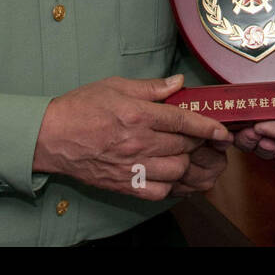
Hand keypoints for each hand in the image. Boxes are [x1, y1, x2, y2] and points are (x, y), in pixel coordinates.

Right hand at [34, 74, 230, 200]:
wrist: (51, 137)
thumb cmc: (81, 107)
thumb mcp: (116, 86)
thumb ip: (151, 87)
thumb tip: (178, 82)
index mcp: (138, 115)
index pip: (184, 121)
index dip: (208, 126)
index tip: (223, 130)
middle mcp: (138, 142)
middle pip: (185, 146)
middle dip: (200, 142)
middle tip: (204, 139)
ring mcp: (132, 166)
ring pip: (178, 170)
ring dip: (189, 163)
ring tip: (190, 155)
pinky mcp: (124, 184)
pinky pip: (159, 192)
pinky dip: (172, 186)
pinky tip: (174, 176)